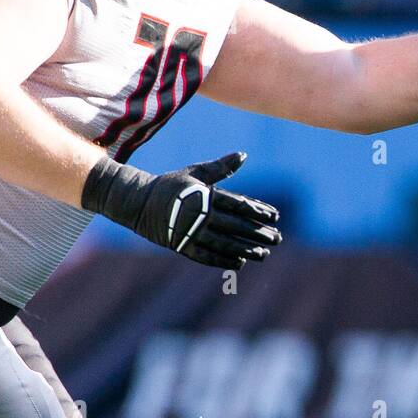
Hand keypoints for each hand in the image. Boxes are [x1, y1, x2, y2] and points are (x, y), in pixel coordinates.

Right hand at [82, 151, 280, 268]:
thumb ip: (220, 168)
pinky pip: (205, 256)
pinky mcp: (181, 246)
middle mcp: (200, 215)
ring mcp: (190, 232)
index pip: (238, 204)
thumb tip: (243, 155)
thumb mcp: (196, 173)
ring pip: (224, 243)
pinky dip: (223, 260)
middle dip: (258, 233)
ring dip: (245, 249)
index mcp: (206, 196)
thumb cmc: (172, 186)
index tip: (276, 216)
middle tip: (278, 238)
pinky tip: (240, 263)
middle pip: (235, 226)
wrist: (139, 202)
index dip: (258, 211)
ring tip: (264, 254)